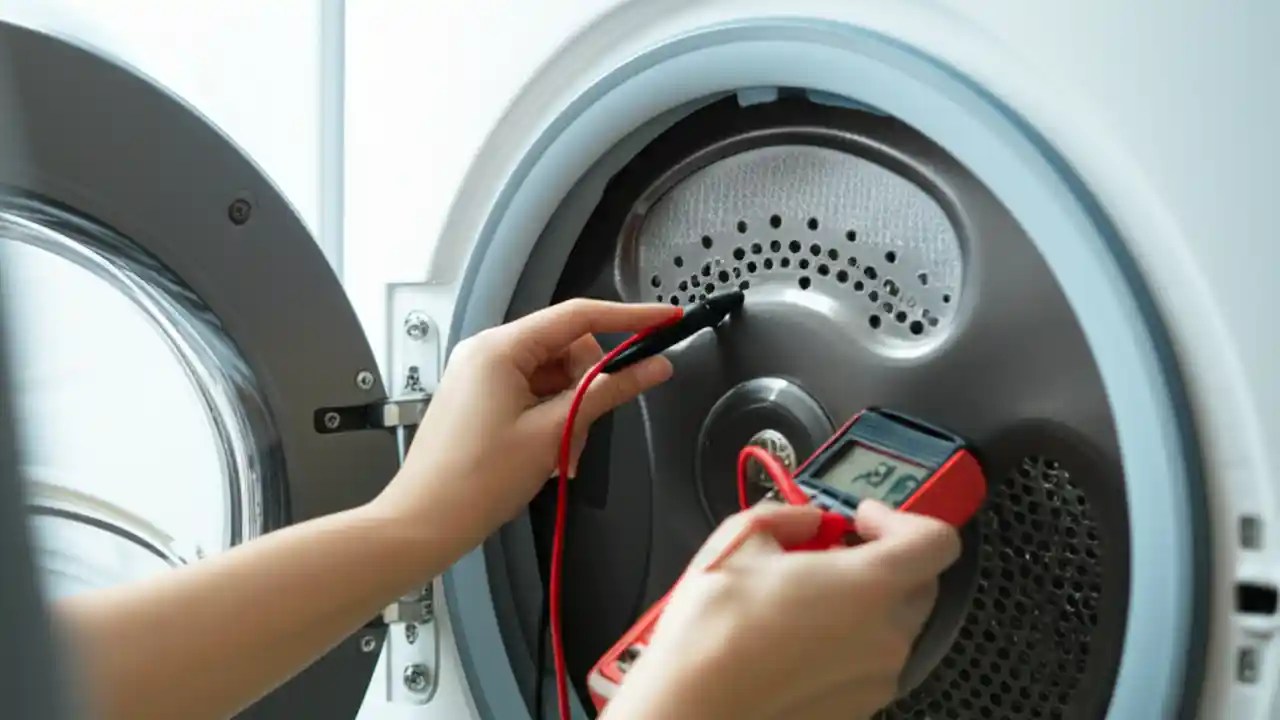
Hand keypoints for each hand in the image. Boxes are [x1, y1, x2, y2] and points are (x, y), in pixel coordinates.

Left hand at [371, 299, 678, 551]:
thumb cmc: (476, 480)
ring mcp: (482, 375)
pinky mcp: (481, 398)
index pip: (579, 315)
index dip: (629, 317)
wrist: (423, 523)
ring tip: (563, 456)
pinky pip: (533, 394)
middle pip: (567, 349)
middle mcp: (487, 351)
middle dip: (589, 388)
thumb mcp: (553, 433)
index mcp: (500, 347)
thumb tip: (653, 368)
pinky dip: (552, 421)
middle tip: (588, 430)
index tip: (665, 319)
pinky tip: (551, 456)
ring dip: (571, 413)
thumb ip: (607, 392)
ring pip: (554, 377)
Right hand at [604, 501, 960, 719]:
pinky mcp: (859, 707)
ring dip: (862, 604)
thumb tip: (807, 520)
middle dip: (881, 559)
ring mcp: (876, 679)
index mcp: (869, 587)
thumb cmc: (713, 634)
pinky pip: (869, 662)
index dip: (902, 519)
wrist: (693, 709)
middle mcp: (886, 636)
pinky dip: (847, 642)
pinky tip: (796, 637)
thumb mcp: (741, 540)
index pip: (936, 541)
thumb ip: (790, 516)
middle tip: (831, 552)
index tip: (863, 518)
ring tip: (803, 598)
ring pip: (891, 625)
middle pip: (919, 583)